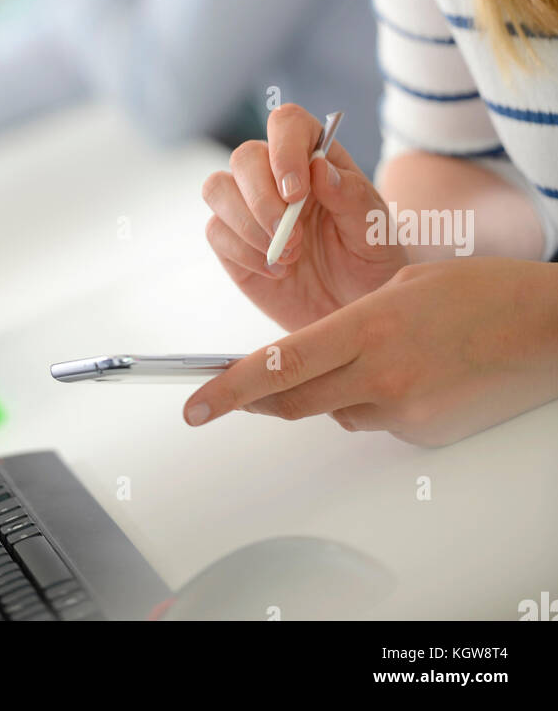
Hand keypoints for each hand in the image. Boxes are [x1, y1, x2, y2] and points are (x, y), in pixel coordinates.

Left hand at [183, 258, 557, 445]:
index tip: (196, 404)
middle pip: (294, 402)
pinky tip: (402, 372)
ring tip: (357, 355)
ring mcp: (406, 412)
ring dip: (325, 392)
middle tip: (229, 396)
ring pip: (335, 412)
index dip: (229, 389)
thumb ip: (350, 319)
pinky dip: (369, 400)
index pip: (280, 366)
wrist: (549, 330)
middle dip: (256, 399)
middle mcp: (382, 376)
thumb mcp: (401, 284)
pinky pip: (375, 421)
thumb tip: (316, 351)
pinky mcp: (426, 434)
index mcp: (368, 328)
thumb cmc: (483, 293)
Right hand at [202, 104, 405, 331]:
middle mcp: (275, 174)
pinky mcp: (231, 239)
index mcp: (314, 157)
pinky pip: (216, 231)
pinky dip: (245, 253)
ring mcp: (248, 205)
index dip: (284, 149)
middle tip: (294, 238)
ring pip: (217, 188)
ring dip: (248, 224)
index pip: (287, 123)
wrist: (353, 307)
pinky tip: (278, 271)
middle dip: (263, 198)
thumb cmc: (369, 262)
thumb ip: (352, 197)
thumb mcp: (375, 232)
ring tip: (289, 255)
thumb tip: (319, 168)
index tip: (297, 192)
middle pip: (244, 156)